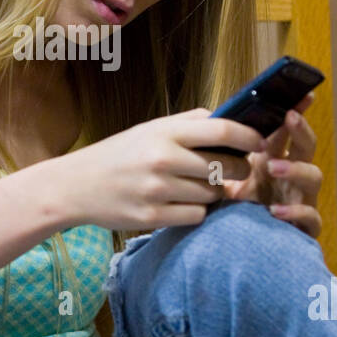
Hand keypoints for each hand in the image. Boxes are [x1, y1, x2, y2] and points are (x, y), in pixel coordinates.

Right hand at [56, 108, 264, 232]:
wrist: (76, 185)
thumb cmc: (119, 154)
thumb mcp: (150, 129)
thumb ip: (190, 122)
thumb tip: (232, 118)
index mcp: (165, 132)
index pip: (223, 131)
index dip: (250, 137)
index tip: (260, 142)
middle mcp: (163, 160)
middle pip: (225, 167)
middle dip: (237, 169)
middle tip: (232, 169)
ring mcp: (157, 191)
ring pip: (213, 194)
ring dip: (214, 191)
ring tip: (198, 185)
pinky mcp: (151, 218)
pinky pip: (197, 215)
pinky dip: (196, 210)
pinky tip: (182, 202)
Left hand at [223, 92, 322, 240]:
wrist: (240, 249)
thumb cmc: (234, 210)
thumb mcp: (226, 180)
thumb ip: (223, 157)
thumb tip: (208, 127)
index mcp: (274, 160)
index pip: (287, 131)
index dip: (294, 111)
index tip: (300, 93)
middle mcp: (292, 176)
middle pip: (306, 147)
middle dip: (301, 130)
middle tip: (288, 117)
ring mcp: (301, 199)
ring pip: (314, 177)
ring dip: (295, 169)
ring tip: (274, 166)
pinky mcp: (304, 227)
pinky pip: (310, 217)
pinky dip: (295, 212)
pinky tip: (276, 210)